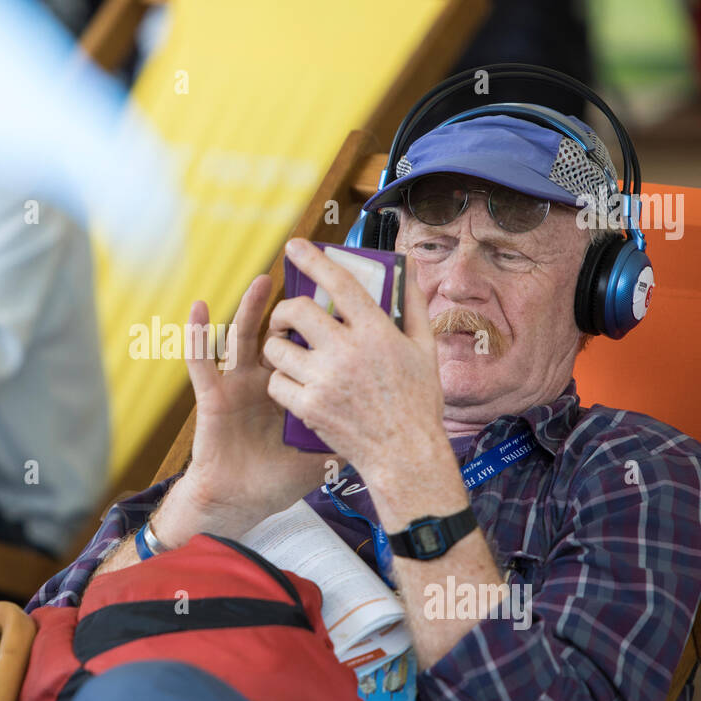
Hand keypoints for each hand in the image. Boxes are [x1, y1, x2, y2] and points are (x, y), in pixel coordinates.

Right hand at [156, 274, 338, 545]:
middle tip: (310, 278)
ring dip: (250, 307)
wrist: (243, 502)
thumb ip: (351, 427)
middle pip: (280, 332)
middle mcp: (266, 376)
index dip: (323, 317)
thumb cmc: (280, 477)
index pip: (311, 341)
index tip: (344, 292)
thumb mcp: (325, 450)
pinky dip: (197, 336)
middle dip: (293, 305)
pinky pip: (202, 363)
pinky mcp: (213, 396)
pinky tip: (197, 311)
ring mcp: (238, 383)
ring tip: (263, 281)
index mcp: (296, 383)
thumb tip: (392, 418)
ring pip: (243, 336)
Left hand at [262, 240, 446, 481]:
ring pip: (277, 347)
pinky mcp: (310, 407)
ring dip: (277, 346)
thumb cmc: (417, 401)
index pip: (340, 283)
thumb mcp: (424, 348)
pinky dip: (280, 380)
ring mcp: (326, 381)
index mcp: (377, 332)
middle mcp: (348, 352)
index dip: (314, 259)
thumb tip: (407, 265)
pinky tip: (292, 382)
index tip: (295, 245)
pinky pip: (276, 381)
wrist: (405, 454)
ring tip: (288, 352)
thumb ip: (412, 303)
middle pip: (296, 310)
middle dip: (283, 310)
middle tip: (286, 318)